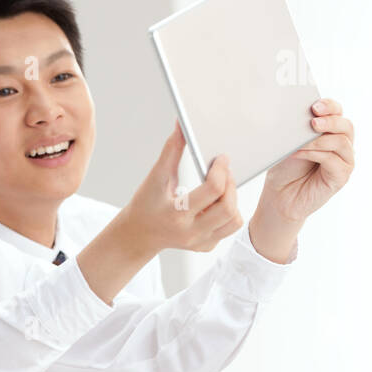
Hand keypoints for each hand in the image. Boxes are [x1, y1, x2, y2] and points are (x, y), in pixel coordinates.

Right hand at [117, 121, 243, 254]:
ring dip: (232, 199)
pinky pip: (228, 228)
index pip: (212, 191)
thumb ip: (171, 151)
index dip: (221, 170)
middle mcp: (190, 232)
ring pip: (234, 220)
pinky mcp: (206, 246)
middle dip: (230, 185)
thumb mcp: (155, 177)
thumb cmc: (145, 204)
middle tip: (224, 172)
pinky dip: (227, 213)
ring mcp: (200, 242)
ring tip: (221, 188)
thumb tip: (181, 125)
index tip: (221, 158)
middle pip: (228, 207)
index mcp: (176, 214)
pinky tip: (214, 204)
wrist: (137, 234)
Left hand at [255, 97, 354, 224]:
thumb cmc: (285, 167)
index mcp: (330, 131)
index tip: (315, 106)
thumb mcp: (290, 143)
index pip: (338, 111)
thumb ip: (299, 129)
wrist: (280, 195)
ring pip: (341, 142)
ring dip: (319, 140)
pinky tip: (299, 153)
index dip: (330, 106)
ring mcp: (344, 160)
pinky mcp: (341, 176)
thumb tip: (298, 116)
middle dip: (330, 121)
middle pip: (346, 125)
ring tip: (299, 142)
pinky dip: (316, 155)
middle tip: (313, 122)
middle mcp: (341, 144)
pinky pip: (334, 161)